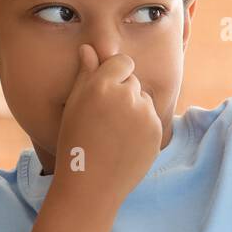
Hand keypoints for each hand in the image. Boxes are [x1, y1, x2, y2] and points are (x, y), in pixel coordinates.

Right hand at [50, 43, 163, 205]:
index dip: (115, 76)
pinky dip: (142, 128)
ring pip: (144, 101)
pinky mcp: (156, 131)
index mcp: (102, 85)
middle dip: (124, 94)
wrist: (90, 183)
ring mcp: (144, 114)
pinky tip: (125, 144)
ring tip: (114, 133)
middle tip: (106, 119)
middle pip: (134, 82)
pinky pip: (152, 120)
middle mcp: (126, 95)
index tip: (106, 94)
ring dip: (135, 111)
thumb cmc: (75, 142)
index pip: (123, 62)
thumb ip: (86, 74)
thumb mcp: (74, 105)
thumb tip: (89, 48)